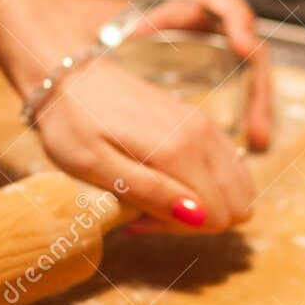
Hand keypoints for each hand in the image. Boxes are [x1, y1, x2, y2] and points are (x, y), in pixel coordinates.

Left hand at [34, 0, 267, 235]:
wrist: (68, 73)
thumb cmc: (73, 124)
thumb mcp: (95, 167)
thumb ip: (150, 192)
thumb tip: (200, 217)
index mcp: (179, 152)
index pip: (216, 217)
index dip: (181, 231)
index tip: (140, 220)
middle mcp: (203, 137)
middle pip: (234, 205)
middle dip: (196, 221)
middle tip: (148, 212)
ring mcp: (205, 126)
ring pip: (236, 186)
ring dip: (201, 204)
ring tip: (154, 198)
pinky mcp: (200, 122)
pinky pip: (226, 167)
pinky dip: (203, 184)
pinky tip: (166, 183)